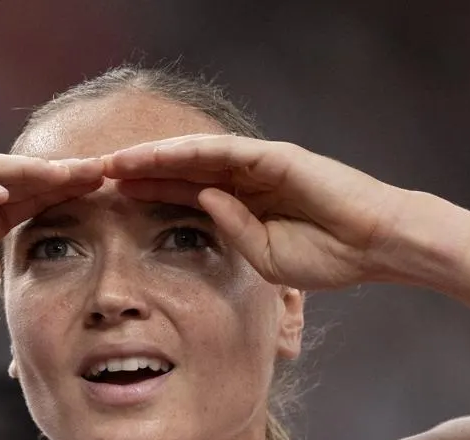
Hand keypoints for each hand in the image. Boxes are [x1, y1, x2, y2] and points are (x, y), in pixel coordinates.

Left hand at [104, 135, 414, 290]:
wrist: (374, 246)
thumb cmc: (328, 256)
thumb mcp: (265, 258)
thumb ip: (232, 231)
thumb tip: (202, 203)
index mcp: (241, 203)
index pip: (183, 194)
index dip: (146, 194)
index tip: (109, 199)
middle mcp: (245, 179)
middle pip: (180, 170)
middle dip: (138, 171)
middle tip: (95, 174)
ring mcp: (258, 164)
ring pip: (193, 155)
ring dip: (152, 157)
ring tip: (113, 162)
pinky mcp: (273, 157)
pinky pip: (221, 151)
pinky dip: (186, 152)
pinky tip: (155, 155)